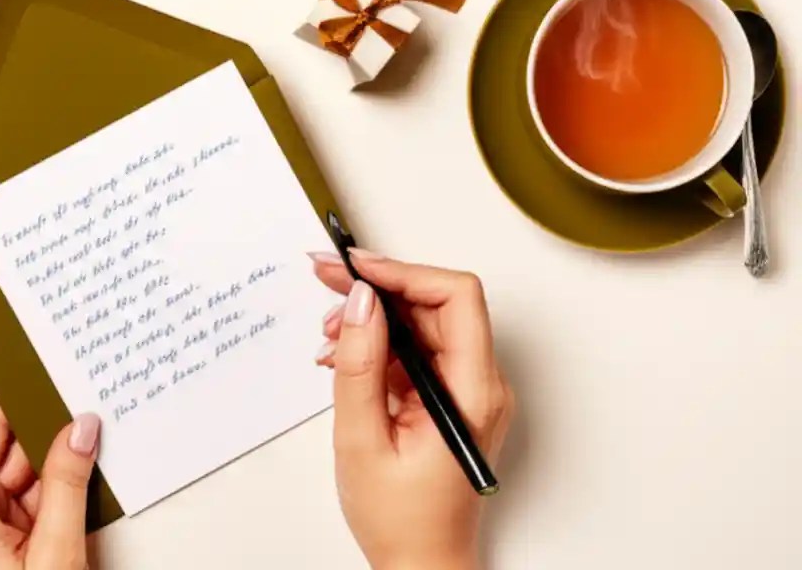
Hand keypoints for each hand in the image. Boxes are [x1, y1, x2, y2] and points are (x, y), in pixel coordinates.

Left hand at [0, 337, 101, 569]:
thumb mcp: (55, 558)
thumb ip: (68, 488)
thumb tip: (80, 429)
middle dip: (28, 416)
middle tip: (68, 385)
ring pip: (3, 465)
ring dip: (43, 453)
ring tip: (86, 432)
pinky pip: (12, 491)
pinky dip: (43, 480)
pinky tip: (76, 471)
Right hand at [310, 250, 514, 569]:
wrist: (420, 564)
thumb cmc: (401, 520)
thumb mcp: (363, 439)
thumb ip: (360, 365)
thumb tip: (362, 303)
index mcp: (471, 393)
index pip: (455, 297)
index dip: (403, 272)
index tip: (357, 268)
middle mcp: (480, 386)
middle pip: (437, 304)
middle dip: (378, 290)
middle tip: (327, 280)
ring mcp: (467, 392)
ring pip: (424, 325)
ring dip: (374, 320)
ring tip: (330, 337)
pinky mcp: (450, 399)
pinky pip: (419, 352)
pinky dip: (380, 347)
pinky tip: (344, 359)